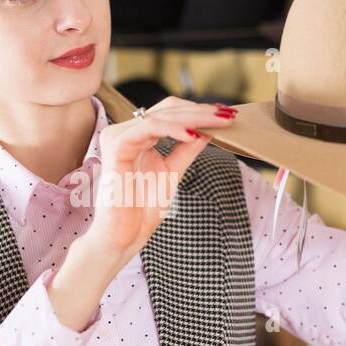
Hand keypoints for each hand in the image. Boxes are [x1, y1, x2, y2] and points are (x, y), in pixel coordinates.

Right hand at [85, 97, 237, 263]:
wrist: (123, 236)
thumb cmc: (142, 209)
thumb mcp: (173, 171)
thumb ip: (186, 149)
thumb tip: (208, 129)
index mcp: (137, 136)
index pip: (170, 113)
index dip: (199, 111)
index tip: (227, 116)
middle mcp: (126, 132)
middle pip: (167, 109)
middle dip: (201, 111)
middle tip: (229, 115)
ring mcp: (118, 137)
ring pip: (161, 116)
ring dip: (193, 117)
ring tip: (219, 123)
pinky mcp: (116, 146)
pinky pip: (148, 128)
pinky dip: (173, 129)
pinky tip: (193, 135)